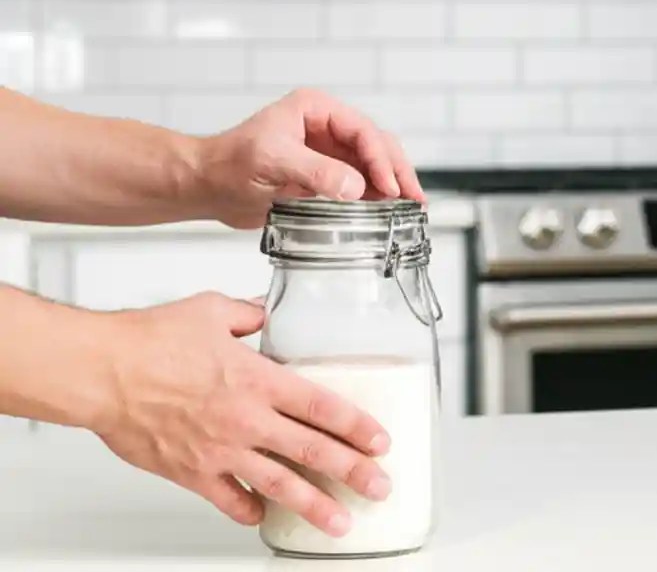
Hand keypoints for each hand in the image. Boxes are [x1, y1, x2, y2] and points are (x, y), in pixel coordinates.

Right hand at [93, 292, 391, 535]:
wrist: (99, 372)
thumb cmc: (147, 341)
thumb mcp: (211, 311)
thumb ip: (248, 314)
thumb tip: (267, 311)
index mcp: (258, 379)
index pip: (323, 406)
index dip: (357, 426)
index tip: (381, 441)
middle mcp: (246, 419)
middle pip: (313, 451)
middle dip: (353, 472)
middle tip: (380, 486)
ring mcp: (221, 451)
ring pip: (280, 485)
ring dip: (315, 506)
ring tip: (341, 522)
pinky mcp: (192, 472)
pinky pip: (229, 500)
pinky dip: (250, 511)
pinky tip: (265, 515)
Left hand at [196, 89, 425, 228]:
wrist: (207, 186)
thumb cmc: (228, 164)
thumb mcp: (272, 161)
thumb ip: (315, 172)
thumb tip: (356, 187)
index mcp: (316, 109)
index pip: (363, 131)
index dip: (382, 160)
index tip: (391, 187)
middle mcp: (328, 127)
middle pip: (377, 146)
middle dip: (397, 172)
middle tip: (414, 199)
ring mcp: (330, 152)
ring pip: (374, 166)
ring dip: (392, 186)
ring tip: (409, 210)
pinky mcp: (327, 176)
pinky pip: (361, 186)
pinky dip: (377, 199)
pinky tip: (389, 213)